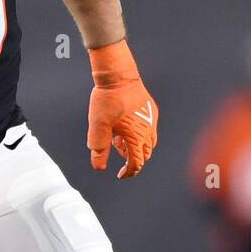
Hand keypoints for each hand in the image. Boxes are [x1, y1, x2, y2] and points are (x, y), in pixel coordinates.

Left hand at [87, 39, 157, 178]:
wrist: (119, 76)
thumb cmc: (107, 101)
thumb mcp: (98, 126)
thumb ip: (99, 149)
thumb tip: (99, 168)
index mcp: (136, 137)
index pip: (137, 163)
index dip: (129, 172)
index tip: (119, 175)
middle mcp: (148, 130)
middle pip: (145, 155)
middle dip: (132, 158)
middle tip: (116, 149)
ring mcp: (152, 120)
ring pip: (149, 143)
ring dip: (135, 147)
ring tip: (118, 138)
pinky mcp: (151, 110)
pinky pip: (150, 130)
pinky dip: (139, 135)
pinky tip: (124, 126)